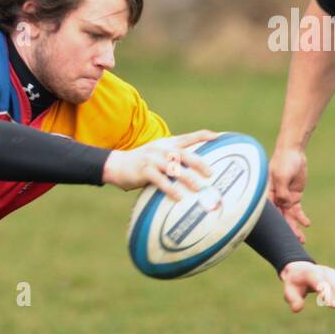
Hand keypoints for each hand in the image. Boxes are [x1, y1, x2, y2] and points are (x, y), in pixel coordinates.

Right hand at [102, 130, 217, 199]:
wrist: (116, 164)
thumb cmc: (142, 163)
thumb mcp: (158, 155)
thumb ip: (173, 159)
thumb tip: (195, 170)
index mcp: (167, 144)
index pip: (188, 137)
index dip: (203, 135)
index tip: (218, 137)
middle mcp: (161, 149)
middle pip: (183, 153)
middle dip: (198, 163)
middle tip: (211, 174)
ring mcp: (152, 159)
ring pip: (173, 167)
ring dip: (187, 177)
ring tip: (199, 188)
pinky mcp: (144, 170)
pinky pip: (160, 180)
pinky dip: (170, 189)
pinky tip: (179, 197)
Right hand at [269, 146, 310, 241]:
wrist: (292, 152)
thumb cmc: (282, 162)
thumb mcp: (281, 176)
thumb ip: (283, 191)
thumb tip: (286, 205)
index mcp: (265, 195)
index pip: (267, 213)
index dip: (270, 225)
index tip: (273, 237)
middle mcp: (273, 199)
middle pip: (279, 218)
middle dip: (285, 230)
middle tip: (292, 242)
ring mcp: (284, 198)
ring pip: (288, 217)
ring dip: (294, 227)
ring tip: (301, 239)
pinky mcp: (294, 196)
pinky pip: (297, 210)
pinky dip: (301, 217)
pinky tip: (307, 224)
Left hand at [280, 261, 334, 315]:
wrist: (301, 269)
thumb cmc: (294, 282)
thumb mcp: (289, 289)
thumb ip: (292, 299)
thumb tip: (297, 309)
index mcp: (311, 273)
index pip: (320, 283)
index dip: (327, 294)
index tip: (334, 306)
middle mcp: (325, 272)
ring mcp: (333, 275)